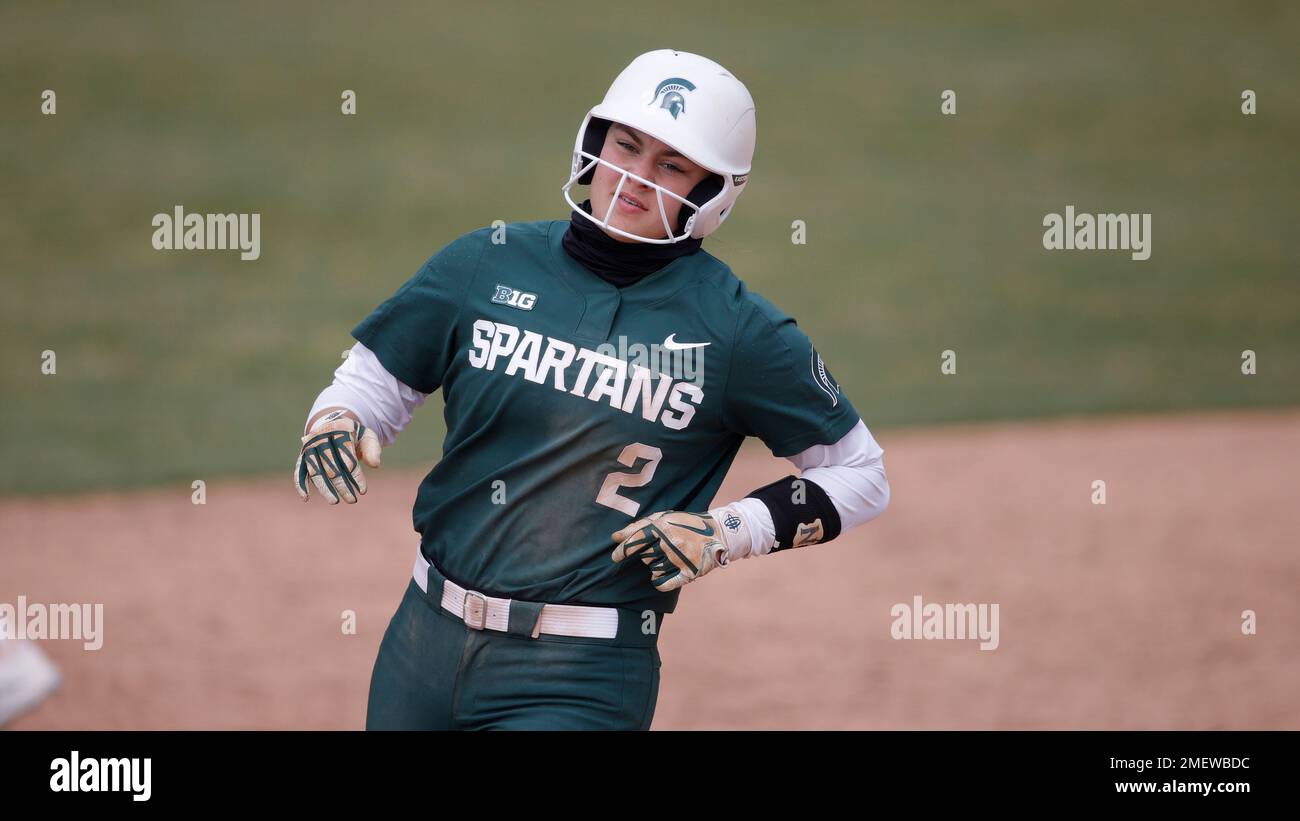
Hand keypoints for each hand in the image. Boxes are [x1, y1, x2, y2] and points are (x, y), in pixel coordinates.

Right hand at [294, 409, 380, 503]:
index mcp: (340, 429)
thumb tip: (375, 465)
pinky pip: (299, 470)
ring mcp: (310, 446)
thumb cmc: (354, 435)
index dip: (356, 475)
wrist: (334, 424)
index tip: (363, 491)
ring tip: (335, 501)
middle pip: (331, 465)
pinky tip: (306, 498)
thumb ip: (373, 449)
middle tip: (352, 500)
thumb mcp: (368, 437)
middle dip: (342, 485)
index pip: (348, 456)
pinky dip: (301, 483)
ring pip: (315, 470)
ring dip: (324, 488)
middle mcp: (321, 436)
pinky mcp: (303, 455)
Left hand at [611, 510, 728, 592]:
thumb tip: (615, 537)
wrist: (718, 531)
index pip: (636, 541)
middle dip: (650, 555)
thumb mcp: (664, 517)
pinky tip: (664, 575)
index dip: (623, 551)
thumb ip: (638, 527)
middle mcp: (671, 543)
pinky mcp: (689, 572)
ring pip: (654, 570)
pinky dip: (660, 582)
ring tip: (670, 557)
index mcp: (664, 527)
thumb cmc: (685, 523)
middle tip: (664, 548)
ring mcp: (680, 559)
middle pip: (645, 557)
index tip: (615, 558)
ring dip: (657, 566)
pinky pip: (663, 584)